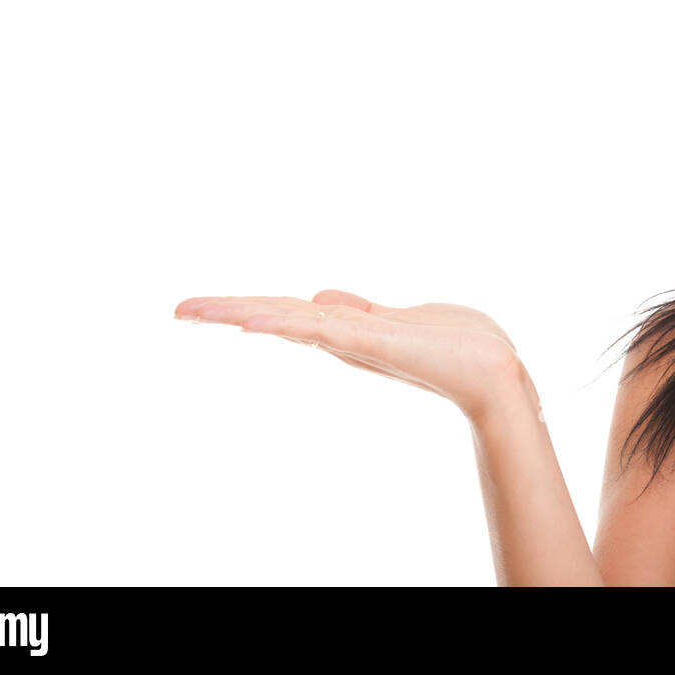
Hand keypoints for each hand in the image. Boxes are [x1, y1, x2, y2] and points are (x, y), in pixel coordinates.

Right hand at [173, 289, 523, 420]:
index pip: (285, 313)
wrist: (496, 374)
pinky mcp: (376, 345)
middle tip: (178, 309)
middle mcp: (345, 339)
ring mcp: (357, 343)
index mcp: (348, 330)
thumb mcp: (399, 320)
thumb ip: (358, 311)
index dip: (244, 306)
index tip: (199, 307)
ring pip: (290, 322)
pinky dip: (287, 325)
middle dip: (227, 310)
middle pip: (276, 318)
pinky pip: (324, 331)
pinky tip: (253, 322)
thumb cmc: (459, 347)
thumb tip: (317, 300)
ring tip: (195, 310)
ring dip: (243, 313)